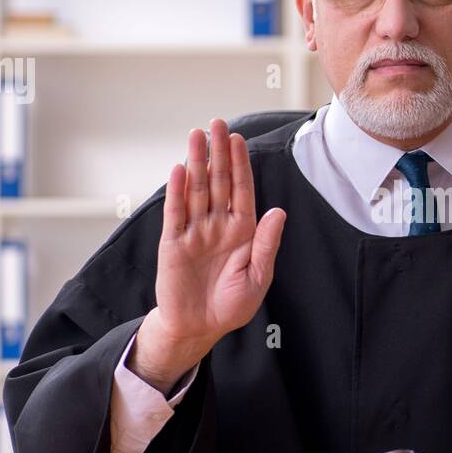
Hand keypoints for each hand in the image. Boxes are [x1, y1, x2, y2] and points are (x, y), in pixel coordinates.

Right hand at [129, 119, 285, 392]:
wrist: (199, 328)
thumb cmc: (231, 305)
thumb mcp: (257, 277)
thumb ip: (267, 244)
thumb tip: (279, 212)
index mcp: (242, 231)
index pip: (241, 190)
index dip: (240, 165)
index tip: (239, 140)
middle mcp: (218, 225)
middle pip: (218, 182)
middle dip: (218, 153)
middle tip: (217, 124)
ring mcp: (195, 232)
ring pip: (196, 190)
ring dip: (196, 163)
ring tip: (196, 136)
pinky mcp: (173, 243)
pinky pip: (176, 213)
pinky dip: (177, 192)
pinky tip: (179, 170)